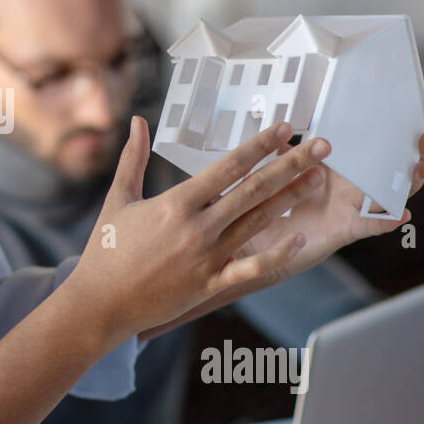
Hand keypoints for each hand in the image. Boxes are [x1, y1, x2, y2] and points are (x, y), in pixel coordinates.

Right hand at [65, 116, 329, 346]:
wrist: (100, 303)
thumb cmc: (106, 249)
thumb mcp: (118, 198)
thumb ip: (133, 157)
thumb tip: (138, 120)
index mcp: (177, 203)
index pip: (228, 166)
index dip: (260, 145)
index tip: (284, 129)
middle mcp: (198, 227)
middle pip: (254, 189)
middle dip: (292, 165)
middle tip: (322, 147)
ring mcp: (207, 257)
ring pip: (259, 222)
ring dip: (291, 199)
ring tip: (317, 179)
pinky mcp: (210, 284)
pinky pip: (251, 268)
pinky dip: (277, 255)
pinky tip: (299, 239)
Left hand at [235, 129, 423, 281]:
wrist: (263, 240)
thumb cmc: (280, 206)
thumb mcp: (286, 174)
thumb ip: (288, 154)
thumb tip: (279, 132)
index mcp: (342, 174)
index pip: (375, 154)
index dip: (396, 140)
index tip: (413, 122)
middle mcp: (353, 191)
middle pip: (393, 173)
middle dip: (415, 156)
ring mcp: (353, 210)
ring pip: (389, 197)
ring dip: (409, 185)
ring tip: (422, 170)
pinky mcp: (346, 230)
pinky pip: (370, 225)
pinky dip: (386, 221)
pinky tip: (403, 214)